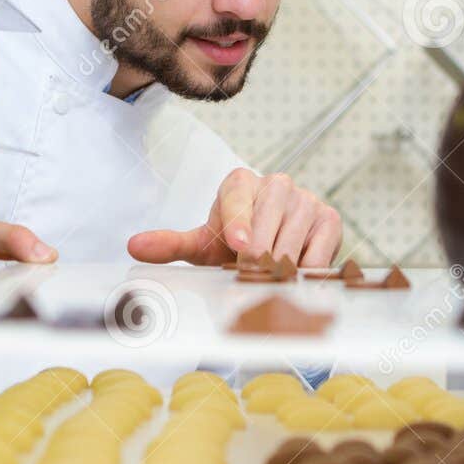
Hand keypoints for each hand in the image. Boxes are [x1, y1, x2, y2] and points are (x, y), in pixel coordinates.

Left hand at [127, 168, 341, 266]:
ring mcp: (307, 200)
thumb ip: (171, 244)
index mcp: (240, 182)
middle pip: (266, 226)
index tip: (239, 244)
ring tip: (266, 280)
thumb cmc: (233, 244)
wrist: (273, 245)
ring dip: (278, 270)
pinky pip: (318, 253)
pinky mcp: (330, 219)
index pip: (239, 199)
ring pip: (292, 242)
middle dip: (255, 259)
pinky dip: (304, 273)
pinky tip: (292, 279)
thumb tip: (134, 246)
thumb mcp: (202, 245)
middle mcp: (277, 184)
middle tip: (247, 278)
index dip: (239, 223)